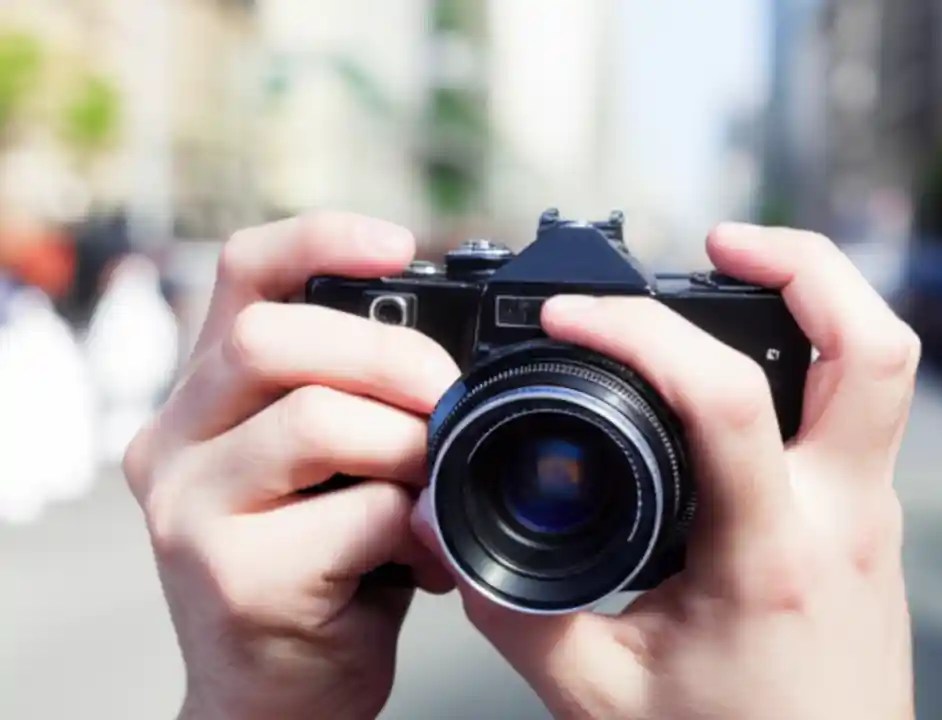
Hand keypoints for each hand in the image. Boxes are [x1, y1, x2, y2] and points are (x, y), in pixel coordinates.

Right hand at [124, 214, 459, 718]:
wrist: (275, 696)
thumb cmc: (320, 571)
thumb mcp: (328, 469)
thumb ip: (356, 403)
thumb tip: (452, 359)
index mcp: (206, 397)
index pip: (241, 273)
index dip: (320, 237)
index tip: (400, 245)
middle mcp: (175, 442)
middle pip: (270, 338)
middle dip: (390, 355)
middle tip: (447, 398)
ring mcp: (190, 509)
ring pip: (315, 419)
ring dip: (406, 445)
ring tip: (429, 487)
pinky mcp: (232, 577)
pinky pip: (357, 515)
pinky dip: (413, 527)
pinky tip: (422, 558)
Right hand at [416, 223, 917, 719]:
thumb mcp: (597, 694)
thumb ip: (513, 604)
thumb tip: (450, 522)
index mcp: (770, 554)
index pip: (727, 396)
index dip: (640, 332)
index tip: (568, 319)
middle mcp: (843, 517)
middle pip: (873, 344)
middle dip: (804, 263)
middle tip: (720, 244)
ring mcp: (873, 516)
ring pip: (886, 367)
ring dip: (823, 300)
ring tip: (736, 280)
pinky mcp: (873, 524)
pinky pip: (861, 409)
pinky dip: (812, 358)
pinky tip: (744, 372)